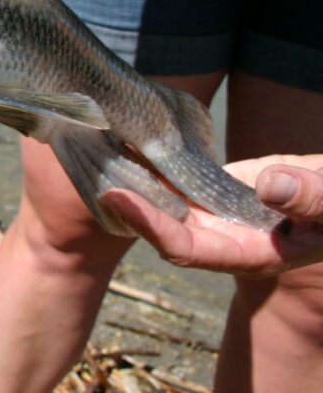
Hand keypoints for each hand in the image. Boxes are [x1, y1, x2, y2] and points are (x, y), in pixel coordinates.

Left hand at [103, 154, 322, 276]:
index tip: (118, 197)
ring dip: (133, 180)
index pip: (186, 250)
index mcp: (248, 253)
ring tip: (99, 148)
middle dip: (127, 202)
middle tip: (93, 167)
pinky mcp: (210, 189)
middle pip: (161, 226)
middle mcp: (221, 238)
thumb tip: (271, 186)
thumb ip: (312, 198)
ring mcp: (213, 214)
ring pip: (163, 202)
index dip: (151, 227)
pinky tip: (127, 139)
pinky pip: (175, 179)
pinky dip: (153, 163)